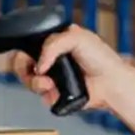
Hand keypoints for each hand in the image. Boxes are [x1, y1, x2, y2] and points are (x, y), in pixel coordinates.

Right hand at [11, 24, 128, 110]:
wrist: (111, 83)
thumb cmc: (101, 58)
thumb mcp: (76, 37)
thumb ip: (52, 44)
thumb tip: (39, 65)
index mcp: (56, 42)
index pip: (29, 44)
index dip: (24, 51)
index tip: (27, 57)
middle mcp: (52, 60)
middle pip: (23, 65)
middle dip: (25, 70)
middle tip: (37, 73)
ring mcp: (54, 77)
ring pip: (30, 82)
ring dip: (36, 84)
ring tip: (49, 84)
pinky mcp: (57, 93)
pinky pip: (41, 96)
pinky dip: (47, 95)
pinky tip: (56, 92)